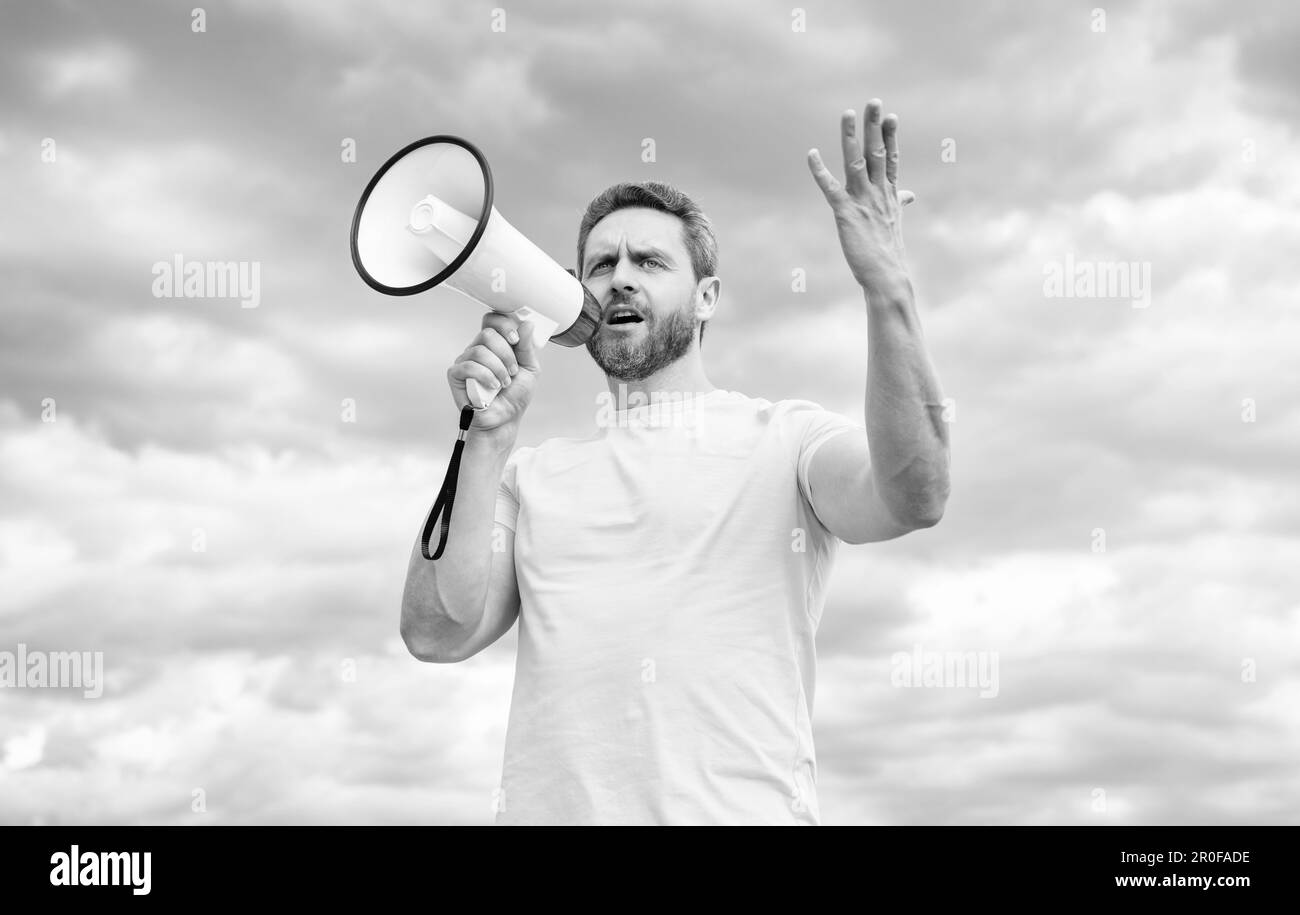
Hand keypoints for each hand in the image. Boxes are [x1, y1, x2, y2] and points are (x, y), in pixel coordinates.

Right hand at [446, 313, 541, 432]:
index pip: (492, 320)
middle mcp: (478, 350)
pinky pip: (468, 366)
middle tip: (513, 370)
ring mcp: (465, 361)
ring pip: (479, 350)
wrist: (506, 419)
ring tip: (504, 383)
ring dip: (498, 368)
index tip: (515, 340)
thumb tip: (527, 324)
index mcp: (495, 345)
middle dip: (506, 353)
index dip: (504, 325)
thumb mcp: (530, 368)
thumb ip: (527, 346)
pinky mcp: (456, 375)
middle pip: (487, 333)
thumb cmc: (515, 396)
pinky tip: (493, 386)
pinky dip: (485, 376)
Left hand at [808, 98, 914, 297]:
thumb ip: (899, 202)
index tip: (891, 116)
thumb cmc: (889, 253)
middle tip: (873, 101)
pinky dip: (820, 171)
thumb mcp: (894, 221)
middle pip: (877, 152)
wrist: (887, 277)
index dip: (890, 136)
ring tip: (848, 113)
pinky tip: (811, 154)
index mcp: (889, 194)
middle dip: (875, 126)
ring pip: (856, 162)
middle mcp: (878, 193)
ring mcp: (863, 201)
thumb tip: (910, 195)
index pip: (891, 158)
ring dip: (852, 138)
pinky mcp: (846, 213)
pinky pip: (830, 188)